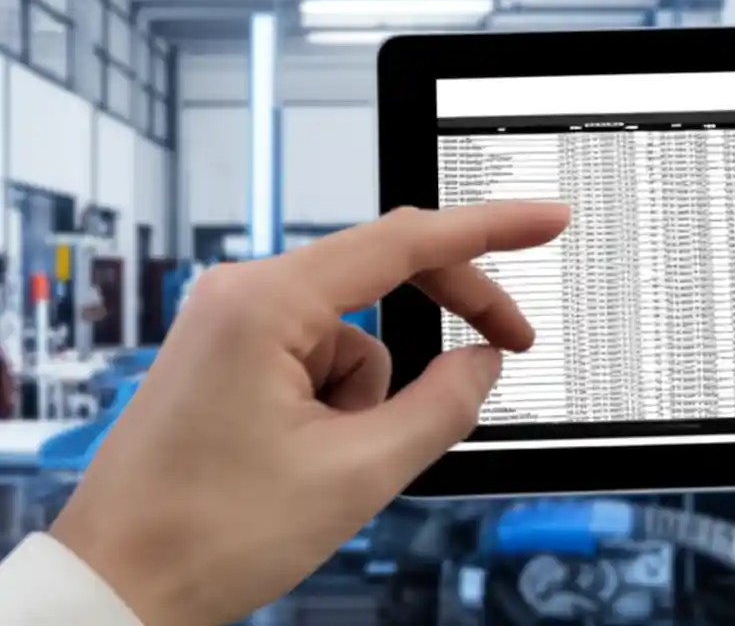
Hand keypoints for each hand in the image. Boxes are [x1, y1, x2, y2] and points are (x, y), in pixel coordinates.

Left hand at [50, 203, 569, 625]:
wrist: (116, 586)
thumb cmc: (205, 534)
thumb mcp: (357, 475)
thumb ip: (444, 406)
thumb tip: (481, 362)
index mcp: (266, 303)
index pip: (405, 242)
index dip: (491, 231)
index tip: (545, 222)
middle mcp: (242, 295)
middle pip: (383, 276)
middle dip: (448, 314)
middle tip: (508, 347)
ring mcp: (231, 323)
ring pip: (355, 336)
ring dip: (372, 396)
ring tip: (331, 464)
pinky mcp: (230, 354)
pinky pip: (321, 359)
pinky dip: (340, 404)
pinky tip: (306, 458)